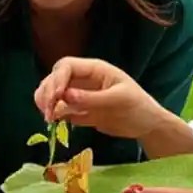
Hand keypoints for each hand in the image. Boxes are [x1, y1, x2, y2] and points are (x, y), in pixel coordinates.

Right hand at [33, 57, 166, 139]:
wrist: (146, 125)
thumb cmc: (138, 107)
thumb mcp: (118, 101)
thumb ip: (91, 98)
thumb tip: (65, 96)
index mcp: (94, 69)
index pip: (66, 66)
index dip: (56, 79)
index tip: (55, 97)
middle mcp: (83, 79)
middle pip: (54, 78)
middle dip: (47, 93)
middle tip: (47, 112)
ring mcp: (79, 94)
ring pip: (53, 93)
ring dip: (46, 104)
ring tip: (49, 119)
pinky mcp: (78, 109)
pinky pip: (59, 109)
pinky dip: (53, 114)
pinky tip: (55, 123)